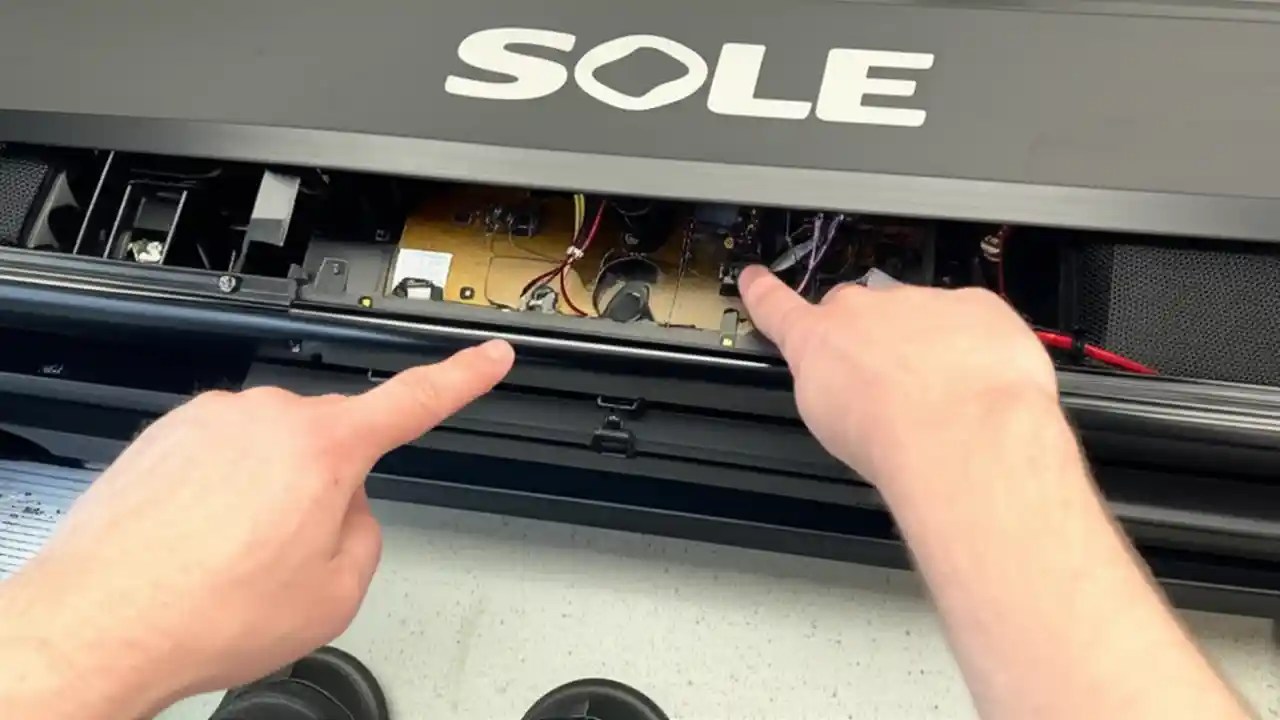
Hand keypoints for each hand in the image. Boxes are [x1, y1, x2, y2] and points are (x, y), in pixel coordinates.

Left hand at [0, 340, 514, 719]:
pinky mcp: (168, 431)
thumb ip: (366, 533)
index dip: (463, 377)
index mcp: (325, 449)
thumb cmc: (207, 610)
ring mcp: (213, 420)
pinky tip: (198, 543)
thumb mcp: (334, 593)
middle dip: (323, 493)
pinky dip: (219, 497)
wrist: (102, 622)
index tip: (490, 356)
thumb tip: (346, 509)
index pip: (416, 401)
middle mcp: (269, 417)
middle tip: (285, 556)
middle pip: (330, 447)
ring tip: (228, 558)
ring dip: (264, 498)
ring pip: (272, 454)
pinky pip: (221, 458)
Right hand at [738, 267, 1057, 489]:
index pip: (778, 308)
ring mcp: (921, 302)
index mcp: (819, 339)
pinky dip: (974, 344)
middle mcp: (866, 310)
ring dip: (927, 346)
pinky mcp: (973, 304)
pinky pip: (970, 317)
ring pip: (921, 315)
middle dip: (871, 338)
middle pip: (860, 312)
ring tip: (941, 397)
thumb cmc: (891, 436)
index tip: (756, 279)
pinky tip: (978, 381)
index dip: (764, 292)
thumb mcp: (829, 422)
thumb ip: (830, 387)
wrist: (962, 432)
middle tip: (888, 383)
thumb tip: (844, 392)